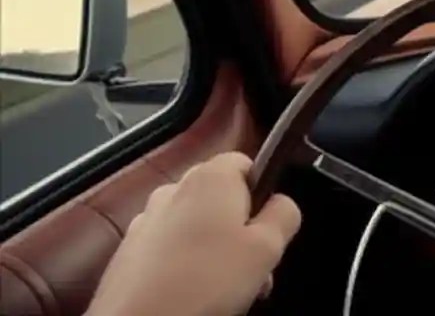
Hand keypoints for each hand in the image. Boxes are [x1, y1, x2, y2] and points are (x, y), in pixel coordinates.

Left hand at [86, 152, 301, 315]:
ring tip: (223, 289)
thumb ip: (284, 215)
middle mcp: (175, 188)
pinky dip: (183, 263)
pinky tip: (191, 293)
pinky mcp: (128, 250)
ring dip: (214, 249)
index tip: (267, 230)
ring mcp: (146, 219)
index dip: (263, 194)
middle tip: (252, 268)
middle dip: (241, 228)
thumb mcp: (267, 249)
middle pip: (221, 198)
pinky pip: (169, 247)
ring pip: (195, 225)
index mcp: (210, 177)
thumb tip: (280, 203)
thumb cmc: (208, 281)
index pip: (246, 163)